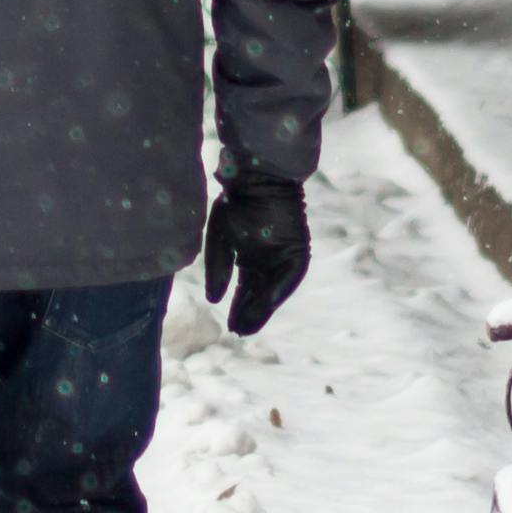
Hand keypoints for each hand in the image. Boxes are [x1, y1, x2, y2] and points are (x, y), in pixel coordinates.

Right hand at [200, 176, 308, 336]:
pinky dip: (278, 292)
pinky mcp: (298, 251)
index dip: (238, 307)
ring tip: (249, 326)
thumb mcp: (219, 240)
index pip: (245, 288)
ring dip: (263, 308)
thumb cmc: (235, 204)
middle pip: (260, 293)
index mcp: (249, 256)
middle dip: (250, 313)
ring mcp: (284, 256)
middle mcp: (268, 260)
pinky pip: (289, 278)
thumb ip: (217, 269)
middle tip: (239, 332)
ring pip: (274, 289)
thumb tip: (213, 300)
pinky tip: (265, 304)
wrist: (258, 180)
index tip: (231, 326)